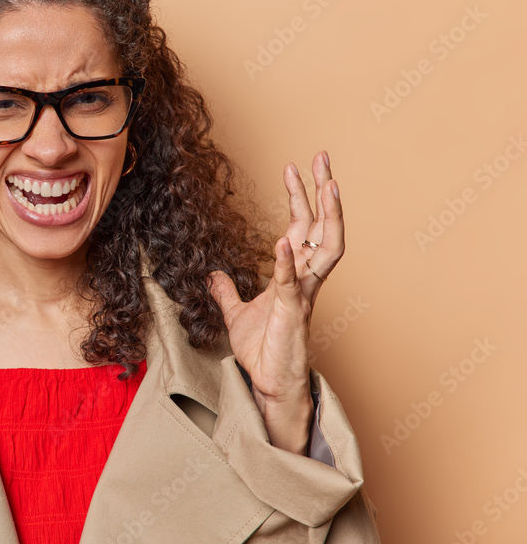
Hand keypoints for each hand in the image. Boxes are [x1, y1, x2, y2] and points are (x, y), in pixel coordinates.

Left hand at [206, 151, 343, 452]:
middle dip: (323, 192)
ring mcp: (302, 296)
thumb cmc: (262, 352)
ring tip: (328, 185)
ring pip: (325, 250)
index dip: (300, 197)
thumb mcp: (236, 314)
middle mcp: (305, 281)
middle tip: (323, 157)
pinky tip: (283, 242)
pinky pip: (292, 284)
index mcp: (294, 276)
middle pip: (322, 227)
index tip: (294, 168)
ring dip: (327, 216)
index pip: (301, 227)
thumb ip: (227, 292)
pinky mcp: (291, 315)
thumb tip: (215, 274)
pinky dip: (287, 263)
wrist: (266, 385)